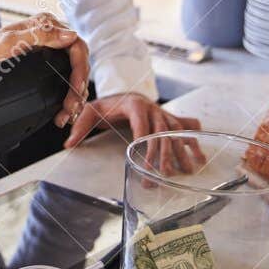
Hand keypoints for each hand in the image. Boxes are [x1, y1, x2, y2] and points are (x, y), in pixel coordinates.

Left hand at [0, 14, 89, 144]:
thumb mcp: (10, 42)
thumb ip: (40, 34)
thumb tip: (69, 35)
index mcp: (45, 24)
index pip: (77, 44)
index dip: (80, 67)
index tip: (77, 86)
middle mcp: (51, 36)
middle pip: (79, 62)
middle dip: (78, 87)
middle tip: (71, 106)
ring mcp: (51, 51)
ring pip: (74, 75)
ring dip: (74, 96)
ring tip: (67, 113)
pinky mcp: (48, 66)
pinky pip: (65, 81)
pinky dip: (67, 97)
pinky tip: (64, 111)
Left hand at [68, 92, 204, 174]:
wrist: (125, 92)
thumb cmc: (108, 105)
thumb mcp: (91, 111)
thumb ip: (80, 126)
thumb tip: (69, 143)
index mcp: (135, 105)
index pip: (141, 124)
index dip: (145, 141)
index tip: (144, 160)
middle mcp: (153, 109)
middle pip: (161, 132)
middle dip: (162, 155)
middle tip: (161, 176)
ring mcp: (164, 114)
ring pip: (176, 132)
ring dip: (182, 152)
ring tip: (187, 170)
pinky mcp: (171, 119)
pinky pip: (186, 129)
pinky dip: (193, 142)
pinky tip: (200, 157)